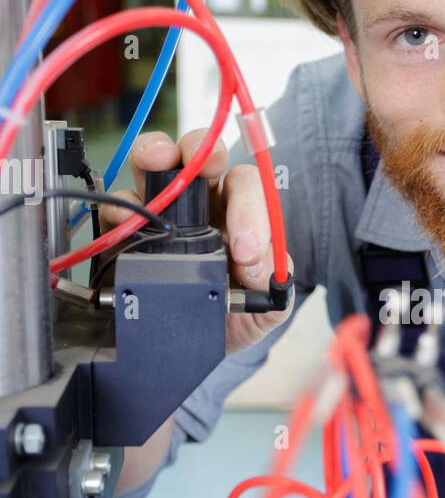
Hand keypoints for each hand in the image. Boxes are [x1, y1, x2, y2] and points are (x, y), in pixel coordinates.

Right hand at [97, 129, 293, 355]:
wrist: (195, 347)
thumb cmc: (234, 316)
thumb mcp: (267, 304)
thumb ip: (272, 279)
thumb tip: (255, 262)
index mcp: (238, 213)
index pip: (245, 185)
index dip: (248, 207)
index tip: (246, 251)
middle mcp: (199, 205)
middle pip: (198, 154)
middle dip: (200, 149)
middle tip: (203, 163)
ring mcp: (160, 215)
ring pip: (154, 164)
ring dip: (154, 153)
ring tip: (157, 160)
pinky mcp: (126, 235)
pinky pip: (119, 208)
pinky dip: (120, 206)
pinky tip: (126, 217)